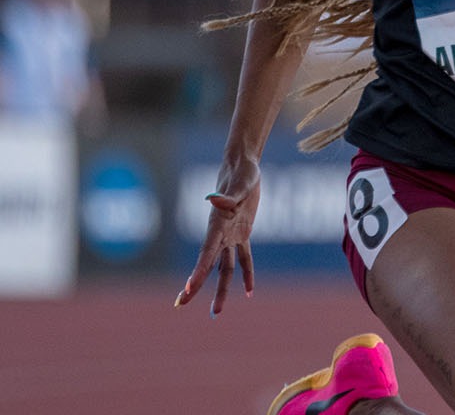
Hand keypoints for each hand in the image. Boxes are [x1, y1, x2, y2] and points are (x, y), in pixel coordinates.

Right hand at [176, 157, 261, 315]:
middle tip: (180, 304)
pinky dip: (247, 274)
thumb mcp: (241, 183)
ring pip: (224, 268)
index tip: (188, 289)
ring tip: (216, 312)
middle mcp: (220, 234)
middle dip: (195, 286)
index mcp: (217, 225)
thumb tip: (212, 199)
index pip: (205, 253)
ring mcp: (231, 236)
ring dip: (220, 289)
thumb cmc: (242, 174)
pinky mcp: (243, 234)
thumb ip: (229, 196)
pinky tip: (249, 292)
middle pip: (207, 265)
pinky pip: (244, 258)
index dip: (197, 272)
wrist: (243, 167)